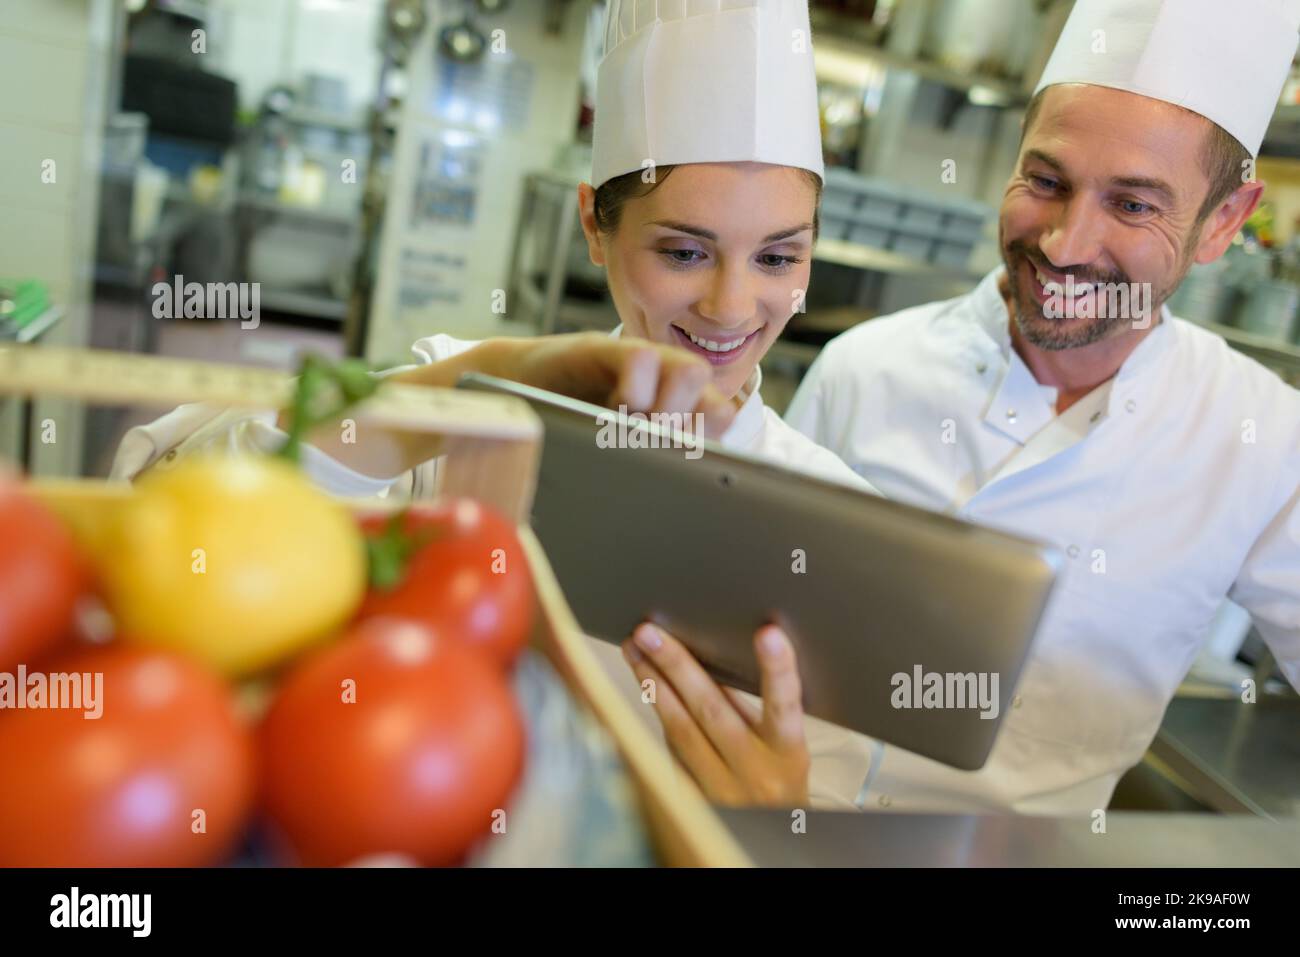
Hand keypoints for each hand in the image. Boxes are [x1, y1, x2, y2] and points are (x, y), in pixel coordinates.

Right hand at [395, 333, 737, 438]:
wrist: (511, 384)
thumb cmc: (560, 422)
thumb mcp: (605, 450)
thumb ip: (637, 465)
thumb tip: (668, 507)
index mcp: (669, 411)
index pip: (718, 422)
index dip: (712, 446)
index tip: (685, 470)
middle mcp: (662, 384)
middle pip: (715, 400)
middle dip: (695, 434)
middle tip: (659, 451)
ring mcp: (637, 364)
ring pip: (692, 373)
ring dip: (672, 409)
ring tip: (636, 429)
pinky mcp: (603, 349)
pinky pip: (641, 358)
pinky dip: (638, 386)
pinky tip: (616, 407)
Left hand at [622, 622, 809, 806]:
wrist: (772, 833)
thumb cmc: (780, 777)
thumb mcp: (785, 747)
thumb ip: (758, 711)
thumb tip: (711, 661)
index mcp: (787, 755)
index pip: (785, 707)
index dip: (778, 670)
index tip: (768, 633)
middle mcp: (754, 772)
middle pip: (711, 711)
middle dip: (676, 666)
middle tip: (649, 632)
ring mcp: (721, 789)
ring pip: (680, 730)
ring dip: (653, 685)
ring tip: (635, 652)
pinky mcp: (695, 800)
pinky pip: (670, 751)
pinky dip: (658, 715)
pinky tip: (645, 686)